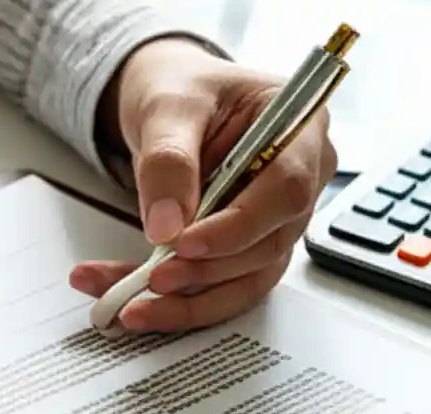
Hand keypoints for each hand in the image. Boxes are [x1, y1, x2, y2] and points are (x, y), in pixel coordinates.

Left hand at [74, 38, 337, 330]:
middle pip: (267, 244)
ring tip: (130, 306)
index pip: (285, 189)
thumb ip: (168, 162)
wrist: (171, 104)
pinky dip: (175, 304)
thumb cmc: (183, 90)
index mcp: (300, 129)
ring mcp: (277, 222)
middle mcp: (301, 181)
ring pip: (244, 279)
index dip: (238, 225)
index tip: (185, 243)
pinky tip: (132, 307)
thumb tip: (165, 226)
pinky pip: (220, 289)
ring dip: (187, 302)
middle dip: (205, 271)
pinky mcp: (248, 250)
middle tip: (150, 279)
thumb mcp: (167, 108)